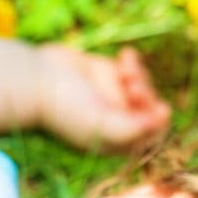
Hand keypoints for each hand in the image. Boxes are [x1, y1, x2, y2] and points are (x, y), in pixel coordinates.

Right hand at [37, 44, 170, 149]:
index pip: (151, 136)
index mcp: (117, 140)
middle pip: (151, 110)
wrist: (35, 80)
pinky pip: (134, 69)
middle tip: (133, 87)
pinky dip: (134, 62)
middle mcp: (118, 121)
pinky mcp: (109, 74)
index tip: (161, 109)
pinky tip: (125, 57)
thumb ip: (129, 130)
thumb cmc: (64, 109)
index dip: (160, 123)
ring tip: (125, 70)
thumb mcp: (98, 124)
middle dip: (148, 97)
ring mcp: (115, 97)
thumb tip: (159, 125)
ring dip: (141, 77)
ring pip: (145, 87)